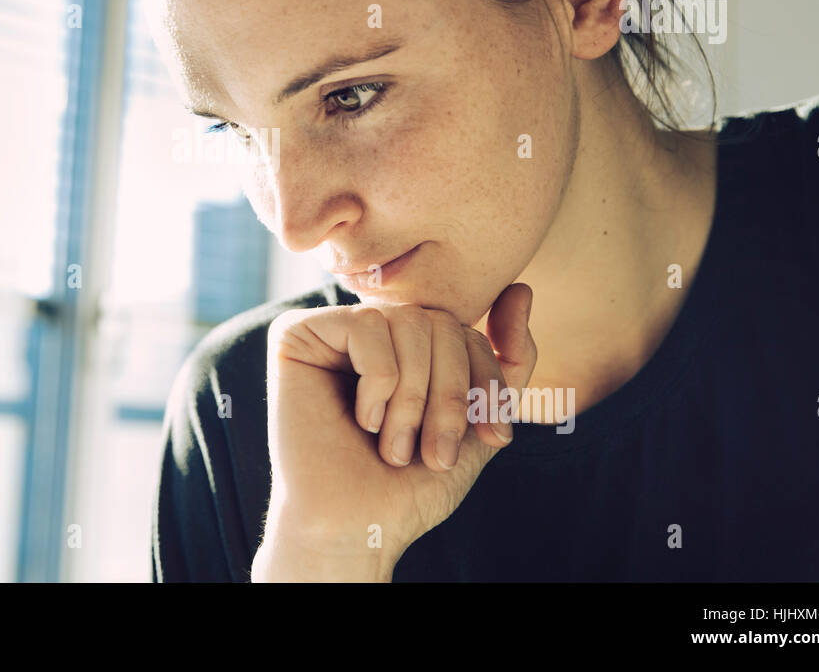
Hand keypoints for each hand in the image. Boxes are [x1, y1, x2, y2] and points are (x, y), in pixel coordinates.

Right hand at [251, 283, 536, 580]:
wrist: (354, 528)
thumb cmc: (408, 486)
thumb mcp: (478, 423)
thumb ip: (505, 361)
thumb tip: (521, 289)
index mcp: (407, 348)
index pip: (467, 331)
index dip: (488, 381)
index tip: (495, 436)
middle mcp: (370, 330)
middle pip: (440, 323)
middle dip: (452, 395)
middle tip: (436, 454)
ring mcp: (332, 329)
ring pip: (407, 322)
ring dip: (414, 396)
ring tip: (395, 447)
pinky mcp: (297, 333)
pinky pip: (366, 326)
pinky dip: (378, 382)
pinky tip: (361, 420)